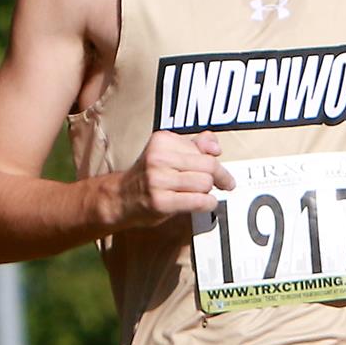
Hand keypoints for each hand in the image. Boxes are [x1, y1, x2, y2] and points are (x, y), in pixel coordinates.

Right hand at [112, 131, 235, 227]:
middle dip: (220, 176)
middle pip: (208, 166)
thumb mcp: (168, 153)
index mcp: (162, 140)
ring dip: (209, 191)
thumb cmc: (148, 177)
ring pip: (205, 183)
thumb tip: (215, 146)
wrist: (121, 198)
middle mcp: (159, 158)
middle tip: (225, 183)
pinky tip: (204, 203)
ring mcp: (158, 180)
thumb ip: (193, 146)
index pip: (203, 149)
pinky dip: (208, 204)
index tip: (219, 168)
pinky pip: (198, 201)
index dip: (215, 160)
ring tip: (201, 193)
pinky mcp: (161, 201)